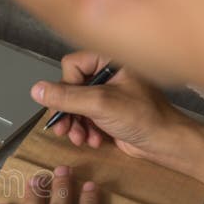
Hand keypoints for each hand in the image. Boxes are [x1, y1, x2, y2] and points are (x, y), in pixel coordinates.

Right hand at [31, 51, 188, 160]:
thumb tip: (37, 90)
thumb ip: (67, 96)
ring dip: (75, 124)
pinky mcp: (109, 111)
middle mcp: (109, 74)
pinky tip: (93, 140)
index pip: (72, 65)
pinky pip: (85, 117)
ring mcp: (109, 93)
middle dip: (68, 111)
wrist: (165, 143)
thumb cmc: (146, 118)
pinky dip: (85, 130)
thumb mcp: (100, 104)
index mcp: (112, 60)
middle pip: (71, 87)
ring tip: (80, 138)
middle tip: (64, 128)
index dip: (67, 87)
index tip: (71, 105)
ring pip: (76, 105)